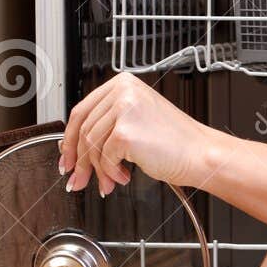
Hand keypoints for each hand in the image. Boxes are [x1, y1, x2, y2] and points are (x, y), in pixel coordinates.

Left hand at [60, 73, 221, 194]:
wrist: (200, 155)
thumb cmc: (175, 143)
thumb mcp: (136, 123)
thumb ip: (106, 127)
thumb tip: (72, 149)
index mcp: (123, 84)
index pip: (81, 111)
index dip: (70, 139)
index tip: (67, 158)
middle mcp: (122, 91)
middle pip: (82, 130)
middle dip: (79, 161)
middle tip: (78, 179)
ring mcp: (123, 109)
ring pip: (91, 146)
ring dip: (98, 171)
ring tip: (110, 182)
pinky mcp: (125, 131)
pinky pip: (104, 158)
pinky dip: (111, 173)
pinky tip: (124, 177)